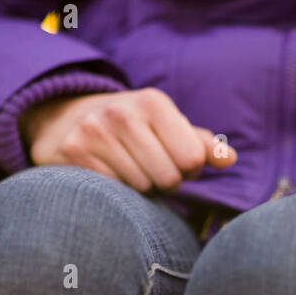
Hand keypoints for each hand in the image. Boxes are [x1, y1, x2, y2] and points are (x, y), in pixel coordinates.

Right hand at [21, 88, 236, 191]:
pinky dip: (117, 191)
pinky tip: (108, 173)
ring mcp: (94, 131)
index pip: (193, 159)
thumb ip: (200, 144)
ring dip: (141, 187)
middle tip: (151, 168)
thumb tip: (229, 159)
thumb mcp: (167, 126)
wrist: (66, 117)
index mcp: (154, 103)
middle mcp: (123, 113)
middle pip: (169, 177)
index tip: (176, 161)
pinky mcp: (72, 152)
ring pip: (142, 187)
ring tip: (128, 168)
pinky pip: (114, 191)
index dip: (190, 169)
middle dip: (167, 181)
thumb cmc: (132, 128)